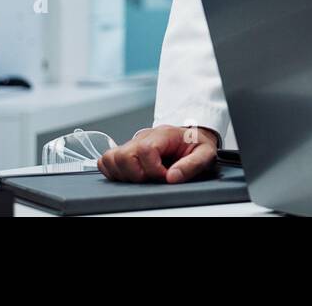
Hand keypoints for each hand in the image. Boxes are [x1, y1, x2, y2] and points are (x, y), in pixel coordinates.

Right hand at [96, 125, 219, 183]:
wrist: (193, 138)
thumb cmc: (197, 145)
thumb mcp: (205, 154)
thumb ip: (191, 165)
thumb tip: (172, 177)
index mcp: (164, 134)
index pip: (146, 150)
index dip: (153, 169)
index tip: (165, 175)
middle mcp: (144, 137)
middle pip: (124, 155)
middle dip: (137, 174)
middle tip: (153, 177)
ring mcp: (132, 143)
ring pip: (110, 158)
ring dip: (124, 174)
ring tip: (143, 177)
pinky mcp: (125, 151)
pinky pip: (106, 161)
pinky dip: (113, 171)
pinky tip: (131, 176)